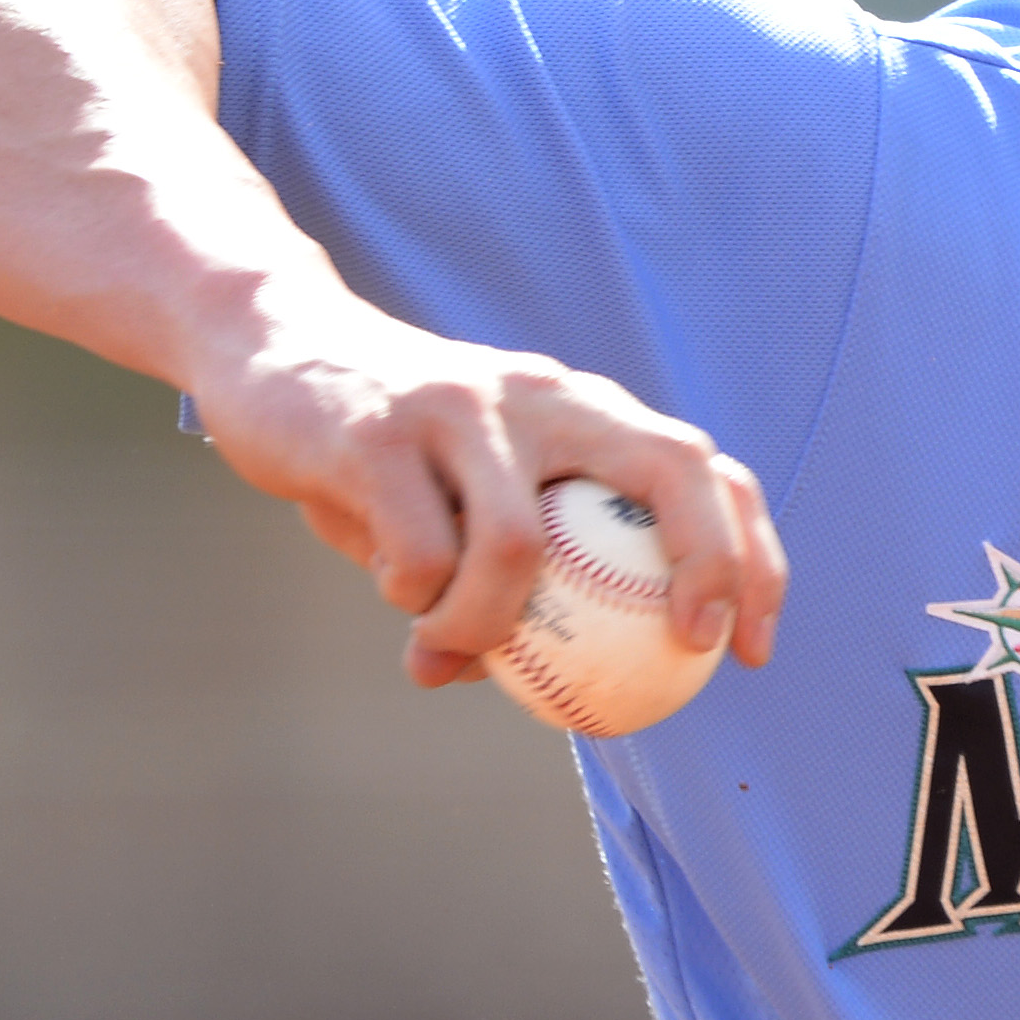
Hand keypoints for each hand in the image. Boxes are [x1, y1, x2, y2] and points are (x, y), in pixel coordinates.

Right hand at [190, 279, 787, 687]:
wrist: (267, 345)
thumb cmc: (386, 450)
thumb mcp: (449, 511)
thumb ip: (485, 586)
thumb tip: (468, 675)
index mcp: (584, 412)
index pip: (704, 470)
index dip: (750, 556)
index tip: (752, 648)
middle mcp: (544, 395)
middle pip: (671, 466)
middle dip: (708, 560)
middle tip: (685, 644)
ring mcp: (465, 407)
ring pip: (518, 545)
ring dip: (489, 624)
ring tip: (452, 645)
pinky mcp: (380, 430)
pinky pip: (420, 553)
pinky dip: (413, 597)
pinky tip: (396, 594)